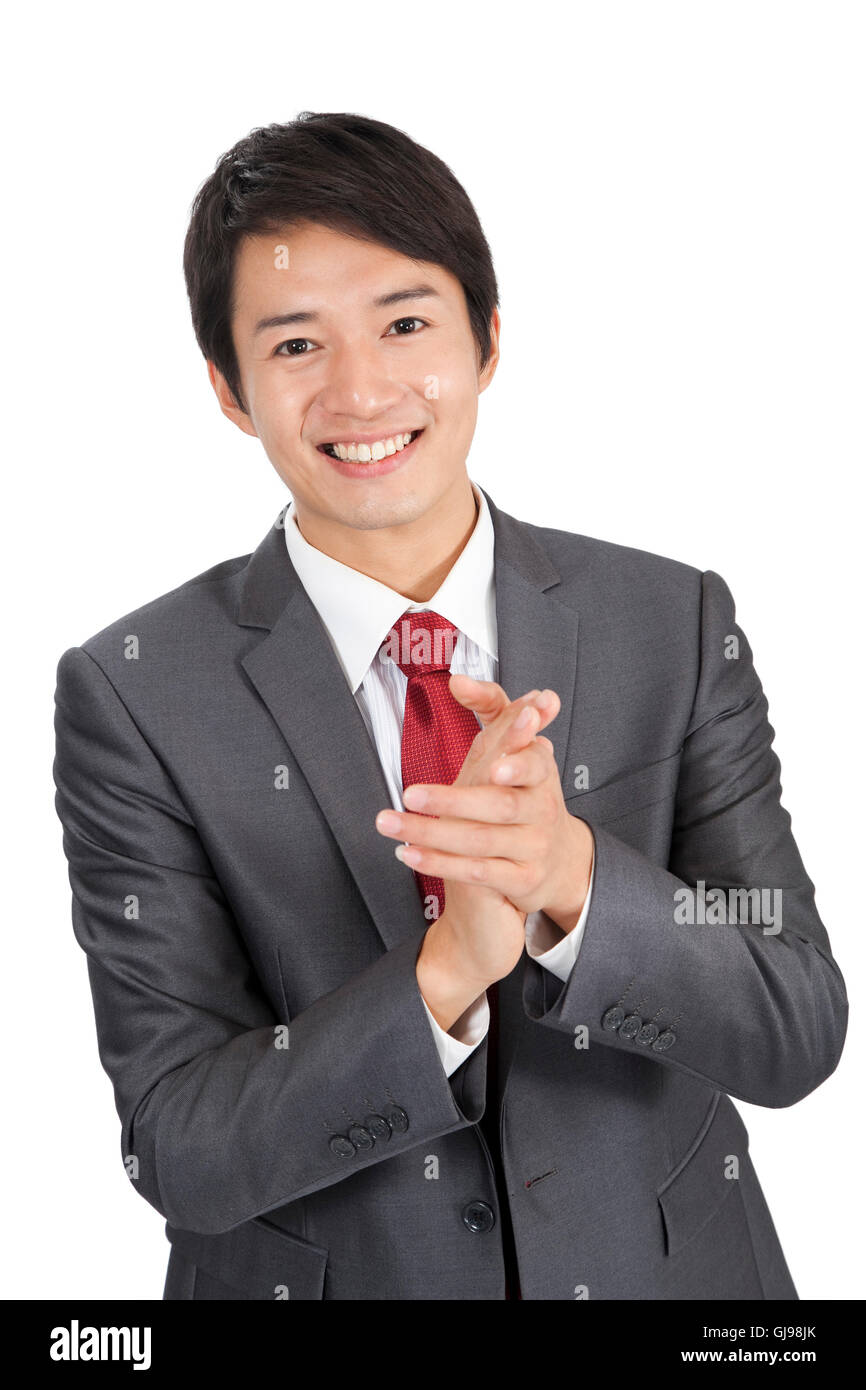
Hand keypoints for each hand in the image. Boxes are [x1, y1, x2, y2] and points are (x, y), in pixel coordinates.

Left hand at [377, 676, 593, 954]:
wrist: (556, 859)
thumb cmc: (523, 794)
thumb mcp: (515, 751)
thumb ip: (493, 713)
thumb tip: (458, 680)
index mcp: (541, 772)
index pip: (534, 761)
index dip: (517, 762)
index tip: (494, 766)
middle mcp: (544, 809)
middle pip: (499, 805)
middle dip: (453, 801)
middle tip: (410, 794)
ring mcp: (535, 846)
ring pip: (480, 840)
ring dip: (430, 833)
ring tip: (388, 822)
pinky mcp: (523, 879)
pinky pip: (478, 872)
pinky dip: (440, 863)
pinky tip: (408, 853)